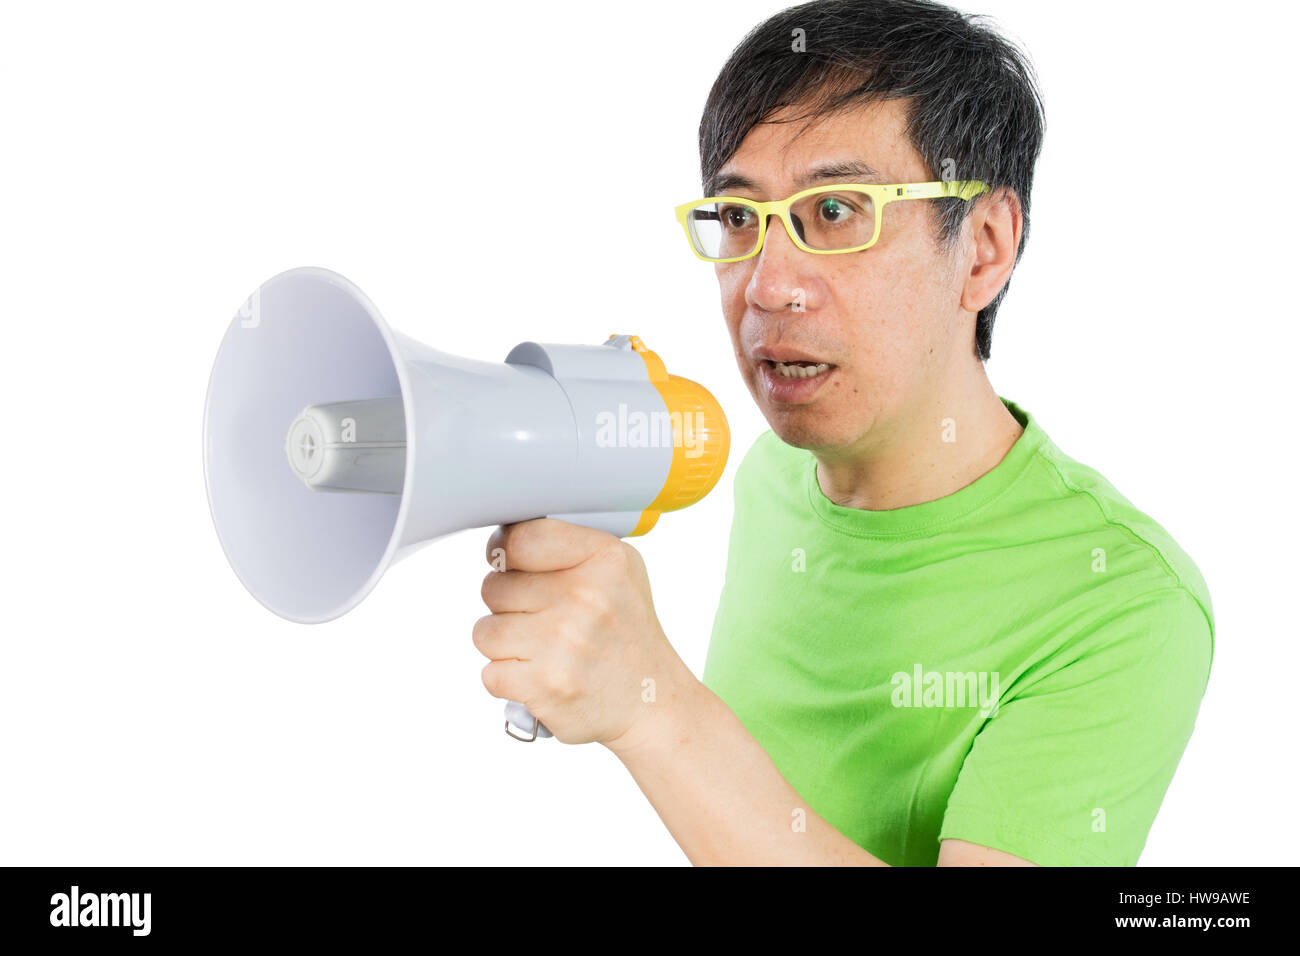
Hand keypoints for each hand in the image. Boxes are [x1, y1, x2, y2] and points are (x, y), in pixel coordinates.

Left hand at [473, 518, 689, 747]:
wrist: (650, 700)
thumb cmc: (626, 633)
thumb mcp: (619, 572)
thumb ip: (567, 547)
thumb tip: (503, 539)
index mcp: (604, 558)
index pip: (520, 538)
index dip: (505, 553)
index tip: (511, 567)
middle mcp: (585, 596)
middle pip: (493, 588)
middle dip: (509, 606)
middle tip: (543, 620)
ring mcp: (563, 642)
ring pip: (484, 632)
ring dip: (504, 646)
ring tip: (542, 650)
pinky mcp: (545, 684)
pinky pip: (489, 672)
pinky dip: (509, 680)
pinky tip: (541, 676)